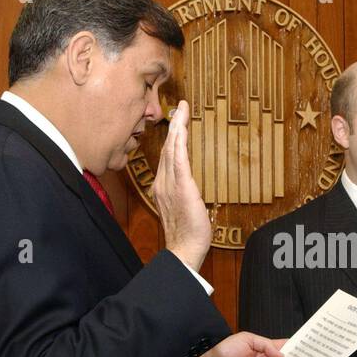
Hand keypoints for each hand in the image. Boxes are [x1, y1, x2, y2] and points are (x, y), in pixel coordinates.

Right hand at [152, 100, 211, 271]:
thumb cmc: (187, 234)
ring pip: (171, 150)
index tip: (178, 122)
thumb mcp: (185, 209)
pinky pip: (179, 161)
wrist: (184, 249)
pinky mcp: (182, 188)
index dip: (172, 138)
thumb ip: (186, 194)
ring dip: (177, 128)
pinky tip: (182, 131)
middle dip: (174, 125)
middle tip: (180, 107)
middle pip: (167, 148)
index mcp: (163, 187)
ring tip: (181, 111)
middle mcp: (163, 183)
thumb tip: (193, 189)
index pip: (168, 157)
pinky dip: (180, 144)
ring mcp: (170, 185)